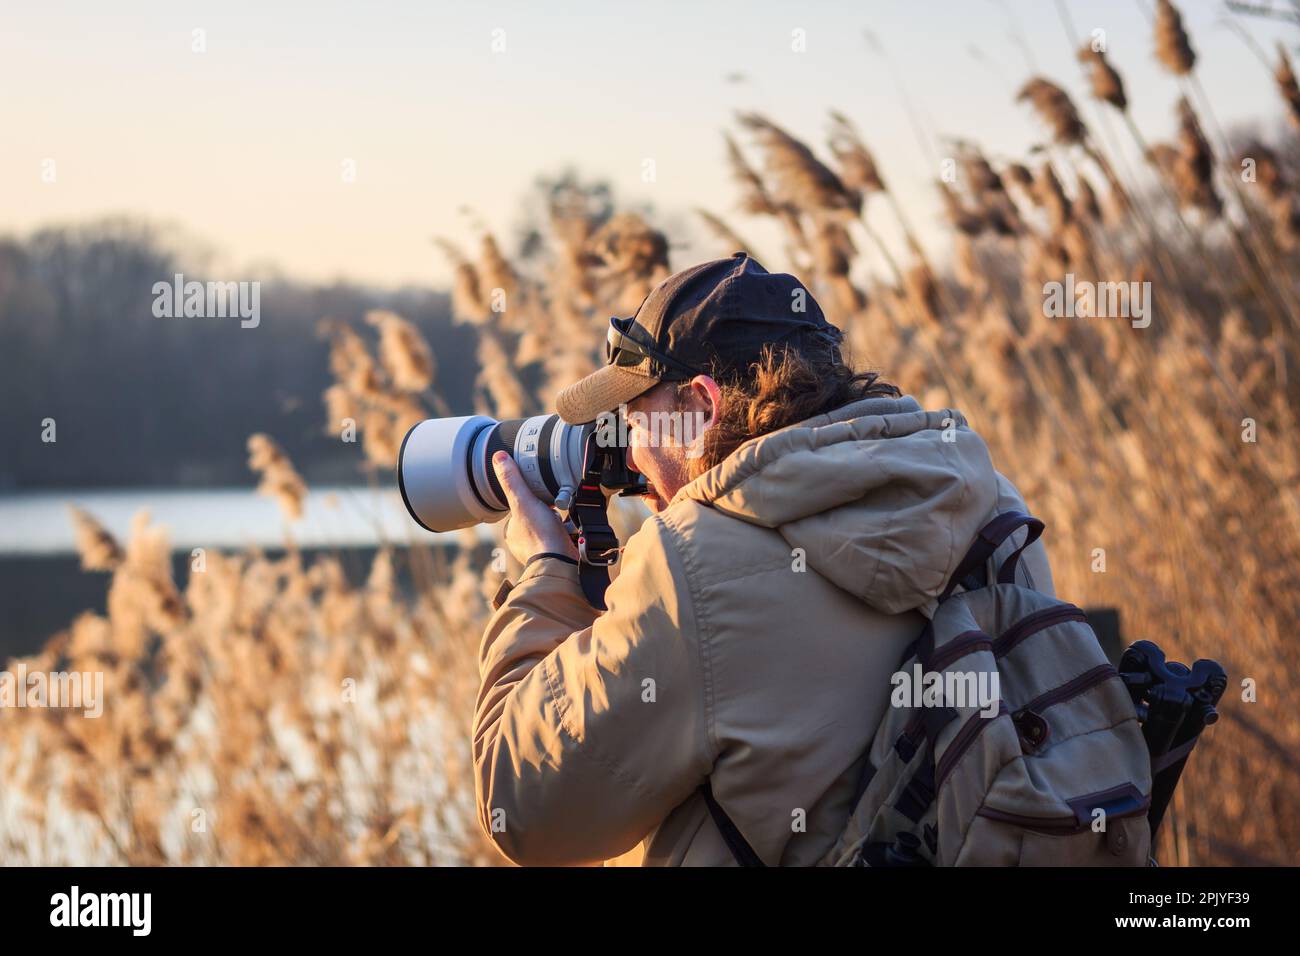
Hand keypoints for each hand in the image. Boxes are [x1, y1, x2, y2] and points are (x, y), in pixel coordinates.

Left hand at [492, 451, 578, 565]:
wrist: (561, 562)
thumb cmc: (539, 535)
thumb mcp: (523, 501)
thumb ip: (512, 480)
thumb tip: (498, 457)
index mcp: (512, 532)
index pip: (522, 507)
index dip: (532, 499)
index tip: (542, 496)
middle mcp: (524, 543)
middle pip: (539, 516)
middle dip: (549, 511)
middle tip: (557, 507)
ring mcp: (541, 550)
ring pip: (553, 527)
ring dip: (561, 521)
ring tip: (566, 517)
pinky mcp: (558, 555)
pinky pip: (565, 537)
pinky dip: (570, 531)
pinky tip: (574, 528)